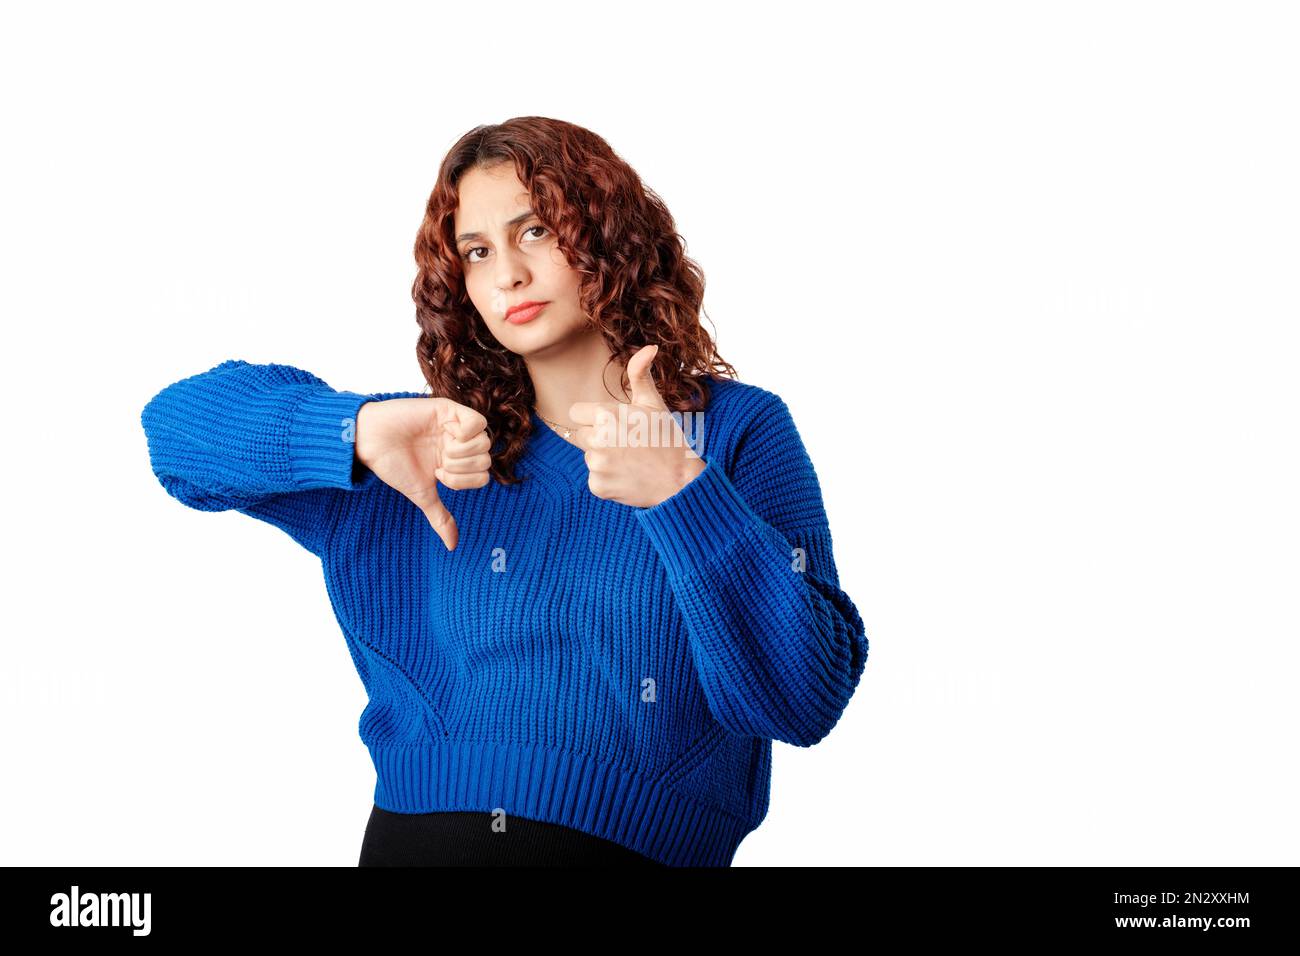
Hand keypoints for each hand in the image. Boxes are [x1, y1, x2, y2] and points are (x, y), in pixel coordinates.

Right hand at [355, 396, 491, 550]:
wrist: (372, 441)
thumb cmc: (393, 465)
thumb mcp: (422, 495)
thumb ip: (440, 517)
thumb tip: (452, 546)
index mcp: (456, 461)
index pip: (483, 476)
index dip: (463, 481)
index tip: (439, 475)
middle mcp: (459, 443)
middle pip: (486, 459)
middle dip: (461, 468)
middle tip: (439, 462)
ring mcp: (456, 425)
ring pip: (484, 442)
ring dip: (461, 452)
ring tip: (440, 449)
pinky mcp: (449, 409)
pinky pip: (477, 421)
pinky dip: (465, 433)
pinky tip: (446, 434)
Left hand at [568, 344, 705, 507]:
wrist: (680, 481)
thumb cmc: (668, 438)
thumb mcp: (654, 403)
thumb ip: (641, 374)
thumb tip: (649, 346)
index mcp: (605, 415)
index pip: (576, 413)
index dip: (594, 418)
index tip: (614, 424)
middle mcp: (596, 439)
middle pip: (580, 435)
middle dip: (598, 438)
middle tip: (626, 444)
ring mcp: (596, 465)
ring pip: (589, 458)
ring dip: (604, 459)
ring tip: (631, 461)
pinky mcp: (598, 487)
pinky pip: (595, 479)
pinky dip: (608, 480)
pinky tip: (629, 477)